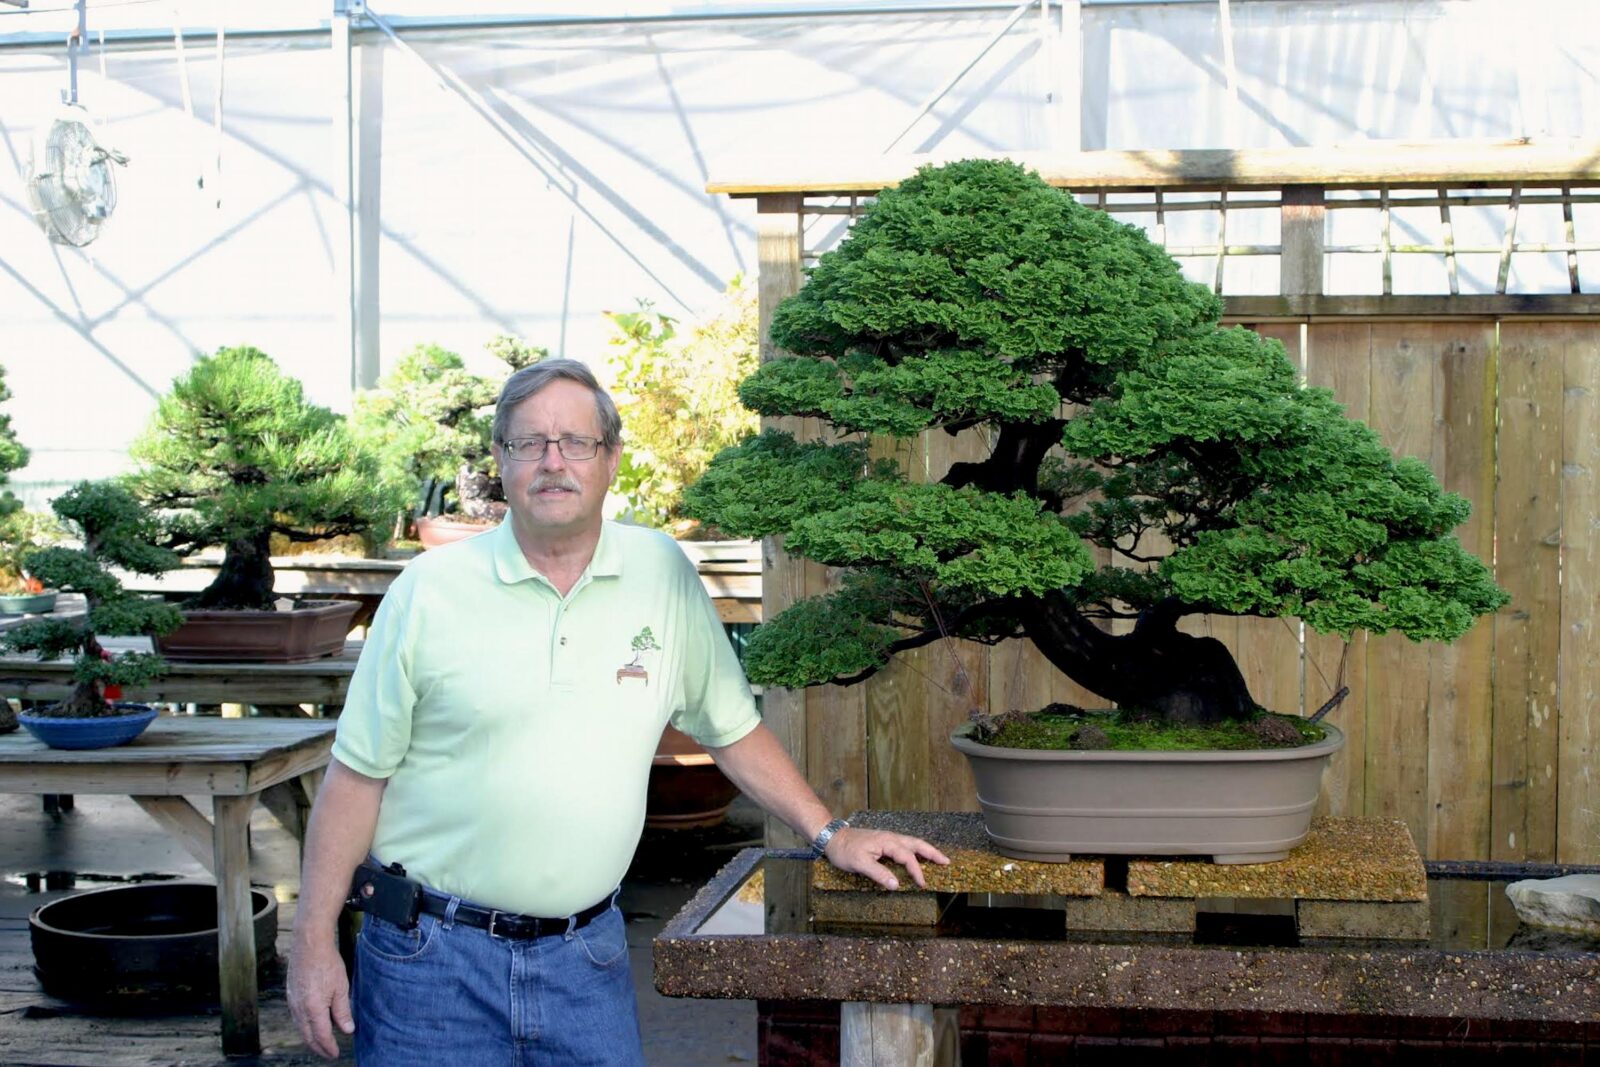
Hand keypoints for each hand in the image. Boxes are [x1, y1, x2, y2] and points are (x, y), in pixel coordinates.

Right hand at [287, 936, 354, 1059]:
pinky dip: (304, 1026)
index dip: (329, 1047)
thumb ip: (343, 1011)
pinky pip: (296, 1017)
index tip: (335, 1054)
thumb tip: (347, 1030)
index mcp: (313, 1009)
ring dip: (310, 1037)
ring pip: (300, 1027)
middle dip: (318, 1047)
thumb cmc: (327, 963)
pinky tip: (311, 1024)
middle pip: (307, 1036)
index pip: (322, 1036)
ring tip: (320, 1042)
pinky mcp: (290, 994)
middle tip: (328, 1053)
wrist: (309, 943)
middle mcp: (299, 1009)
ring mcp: (292, 1001)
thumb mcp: (341, 988)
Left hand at [824, 828, 949, 889]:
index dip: (917, 871)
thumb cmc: (845, 850)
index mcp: (887, 842)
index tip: (923, 884)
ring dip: (926, 850)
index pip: (907, 857)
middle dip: (932, 853)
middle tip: (946, 862)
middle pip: (917, 843)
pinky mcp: (884, 842)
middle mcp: (891, 838)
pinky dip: (915, 850)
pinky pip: (905, 845)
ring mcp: (888, 839)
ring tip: (938, 859)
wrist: (833, 838)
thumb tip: (896, 885)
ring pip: (912, 843)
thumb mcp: (859, 863)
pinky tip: (917, 857)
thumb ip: (878, 873)